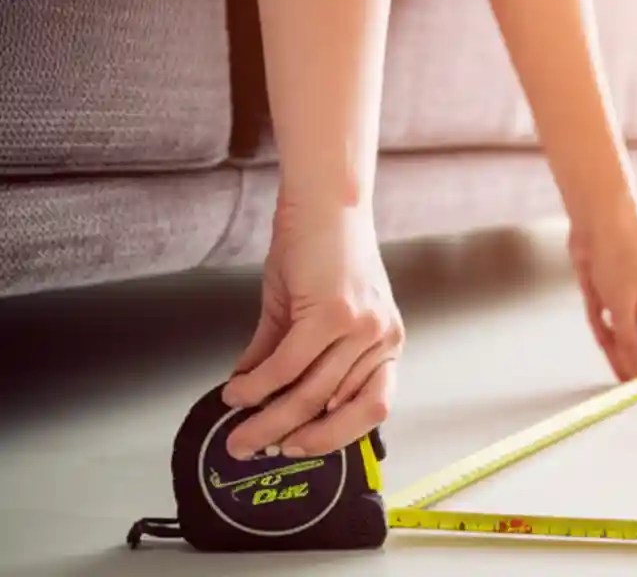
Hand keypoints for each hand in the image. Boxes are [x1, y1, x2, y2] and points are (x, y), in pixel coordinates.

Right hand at [222, 202, 402, 459]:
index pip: (370, 409)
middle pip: (335, 409)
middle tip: (254, 448)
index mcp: (386, 344)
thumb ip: (283, 354)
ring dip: (265, 418)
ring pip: (309, 393)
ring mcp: (363, 329)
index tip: (297, 447)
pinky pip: (288, 365)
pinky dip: (257, 385)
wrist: (325, 202)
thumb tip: (254, 394)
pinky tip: (237, 391)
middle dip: (289, 436)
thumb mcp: (307, 312)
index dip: (332, 435)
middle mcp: (382, 340)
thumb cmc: (322, 250)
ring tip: (237, 430)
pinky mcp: (333, 315)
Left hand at [569, 196, 636, 381]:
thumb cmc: (620, 255)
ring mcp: (622, 285)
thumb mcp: (624, 307)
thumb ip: (630, 343)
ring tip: (611, 367)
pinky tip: (602, 338)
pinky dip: (601, 323)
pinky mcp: (601, 279)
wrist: (598, 214)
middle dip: (631, 355)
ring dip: (614, 343)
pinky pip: (602, 307)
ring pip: (619, 322)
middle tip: (622, 383)